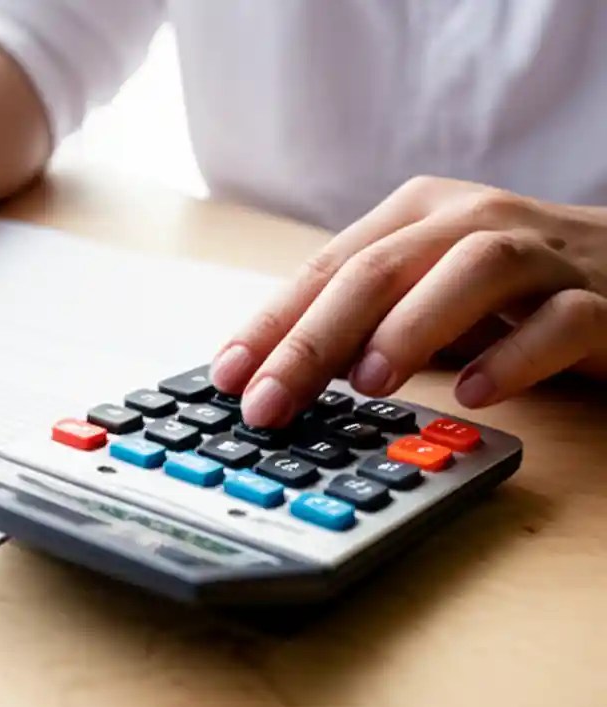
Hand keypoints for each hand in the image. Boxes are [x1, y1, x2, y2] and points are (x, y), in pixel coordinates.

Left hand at [210, 175, 606, 425]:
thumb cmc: (510, 289)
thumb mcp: (423, 292)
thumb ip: (360, 321)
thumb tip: (273, 378)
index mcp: (418, 215)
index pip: (327, 267)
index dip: (273, 323)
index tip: (229, 377)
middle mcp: (474, 221)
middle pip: (381, 269)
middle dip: (314, 338)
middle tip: (271, 400)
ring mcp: (541, 256)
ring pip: (472, 273)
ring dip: (412, 327)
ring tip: (367, 382)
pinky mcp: (601, 300)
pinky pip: (559, 322)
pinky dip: (515, 357)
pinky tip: (475, 395)